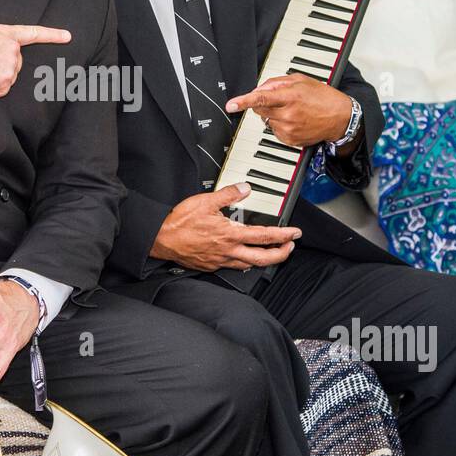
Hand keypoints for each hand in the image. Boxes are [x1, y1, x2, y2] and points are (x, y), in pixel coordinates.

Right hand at [0, 24, 71, 97]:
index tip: (67, 36)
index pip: (34, 33)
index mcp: (8, 34)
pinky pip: (0, 90)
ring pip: (8, 80)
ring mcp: (10, 64)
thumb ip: (0, 44)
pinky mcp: (4, 79)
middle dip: (0, 69)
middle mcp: (13, 49)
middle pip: (16, 67)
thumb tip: (1, 57)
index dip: (52, 35)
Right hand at [151, 183, 300, 271]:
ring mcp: (219, 261)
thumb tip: (245, 188)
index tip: (294, 234)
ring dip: (264, 260)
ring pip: (248, 265)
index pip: (264, 237)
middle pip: (263, 259)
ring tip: (271, 253)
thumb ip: (228, 194)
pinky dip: (243, 262)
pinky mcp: (210, 266)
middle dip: (281, 254)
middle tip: (290, 248)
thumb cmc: (179, 222)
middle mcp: (228, 251)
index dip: (283, 235)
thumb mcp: (205, 201)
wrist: (161, 239)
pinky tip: (243, 257)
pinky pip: (232, 266)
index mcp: (230, 235)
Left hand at [226, 74, 352, 148]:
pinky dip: (280, 125)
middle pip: (260, 110)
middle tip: (279, 100)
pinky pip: (275, 131)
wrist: (340, 118)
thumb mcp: (301, 80)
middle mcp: (288, 114)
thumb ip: (277, 82)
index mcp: (290, 96)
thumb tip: (260, 89)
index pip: (261, 98)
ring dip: (273, 115)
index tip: (231, 105)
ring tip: (293, 111)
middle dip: (263, 103)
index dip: (243, 101)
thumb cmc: (322, 97)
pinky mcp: (290, 140)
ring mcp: (289, 129)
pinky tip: (295, 121)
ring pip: (266, 120)